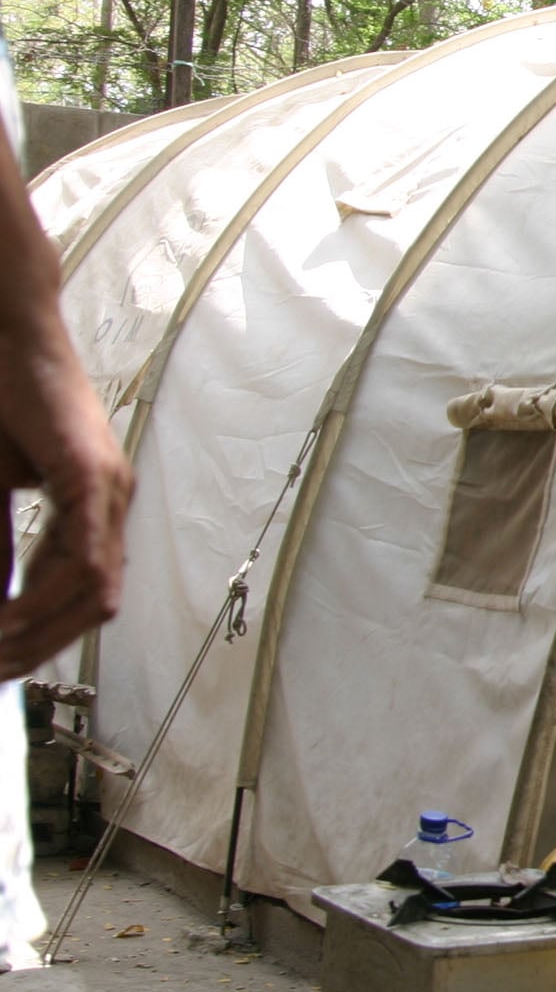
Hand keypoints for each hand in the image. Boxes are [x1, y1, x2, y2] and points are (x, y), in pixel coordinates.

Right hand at [0, 410, 132, 679]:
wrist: (9, 334)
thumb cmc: (4, 400)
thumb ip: (0, 538)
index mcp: (91, 506)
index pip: (83, 592)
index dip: (44, 633)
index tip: (4, 657)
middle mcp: (109, 500)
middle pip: (94, 603)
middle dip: (41, 645)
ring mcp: (107, 487)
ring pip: (94, 588)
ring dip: (40, 628)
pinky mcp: (91, 472)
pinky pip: (86, 551)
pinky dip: (49, 591)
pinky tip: (12, 611)